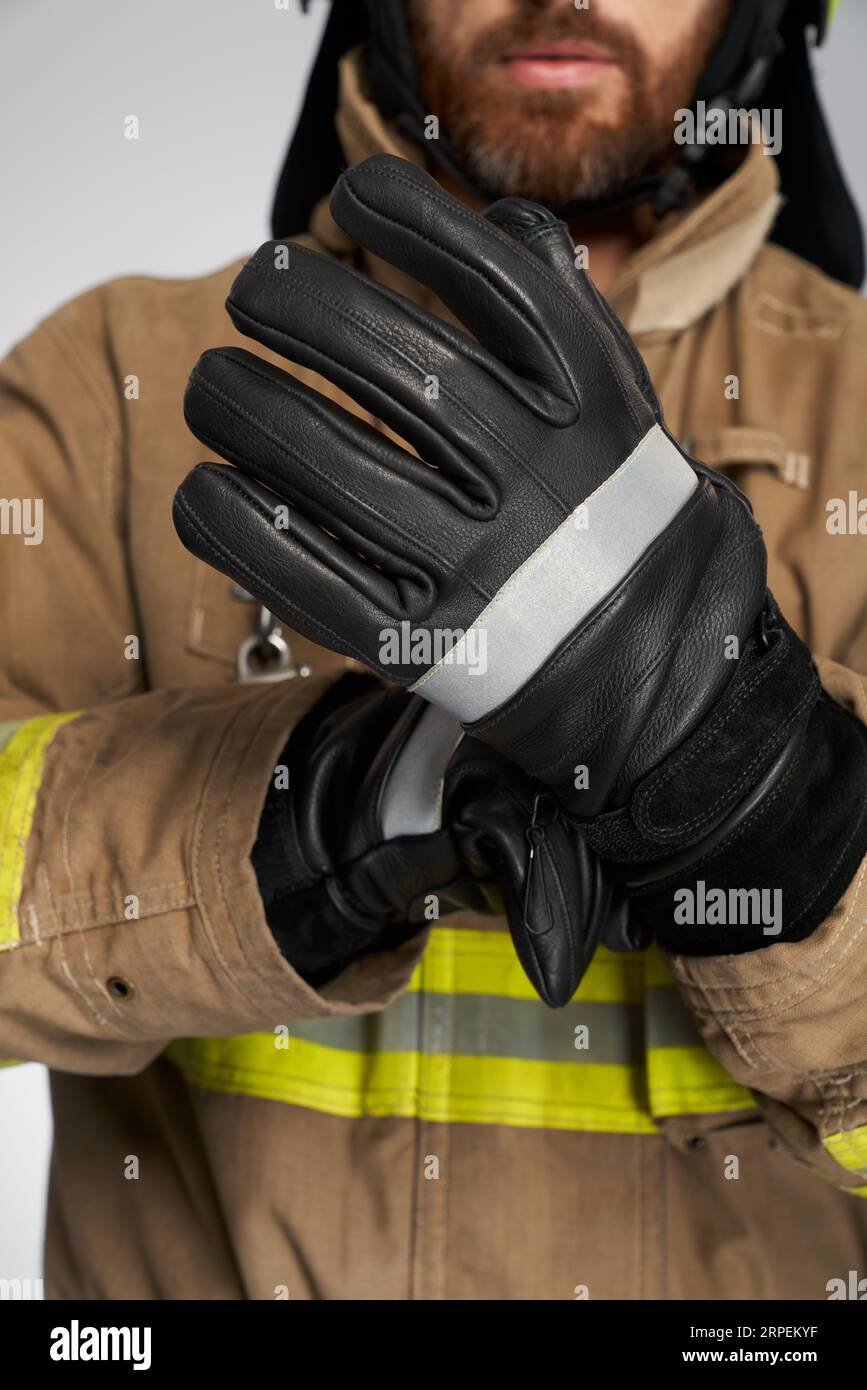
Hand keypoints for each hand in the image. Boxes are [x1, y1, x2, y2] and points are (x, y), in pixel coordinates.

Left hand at [176, 155, 866, 954]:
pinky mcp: (419, 645)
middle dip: (294, 305)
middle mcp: (534, 478)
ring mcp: (475, 566)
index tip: (353, 198)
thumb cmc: (611, 511)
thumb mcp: (619, 400)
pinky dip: (234, 526)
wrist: (652, 670)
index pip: (493, 275)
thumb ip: (562, 305)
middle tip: (249, 292)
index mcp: (589, 405)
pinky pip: (302, 578)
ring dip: (242, 407)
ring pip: (328, 464)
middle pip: (392, 363)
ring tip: (212, 384)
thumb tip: (490, 214)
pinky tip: (207, 489)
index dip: (407, 216)